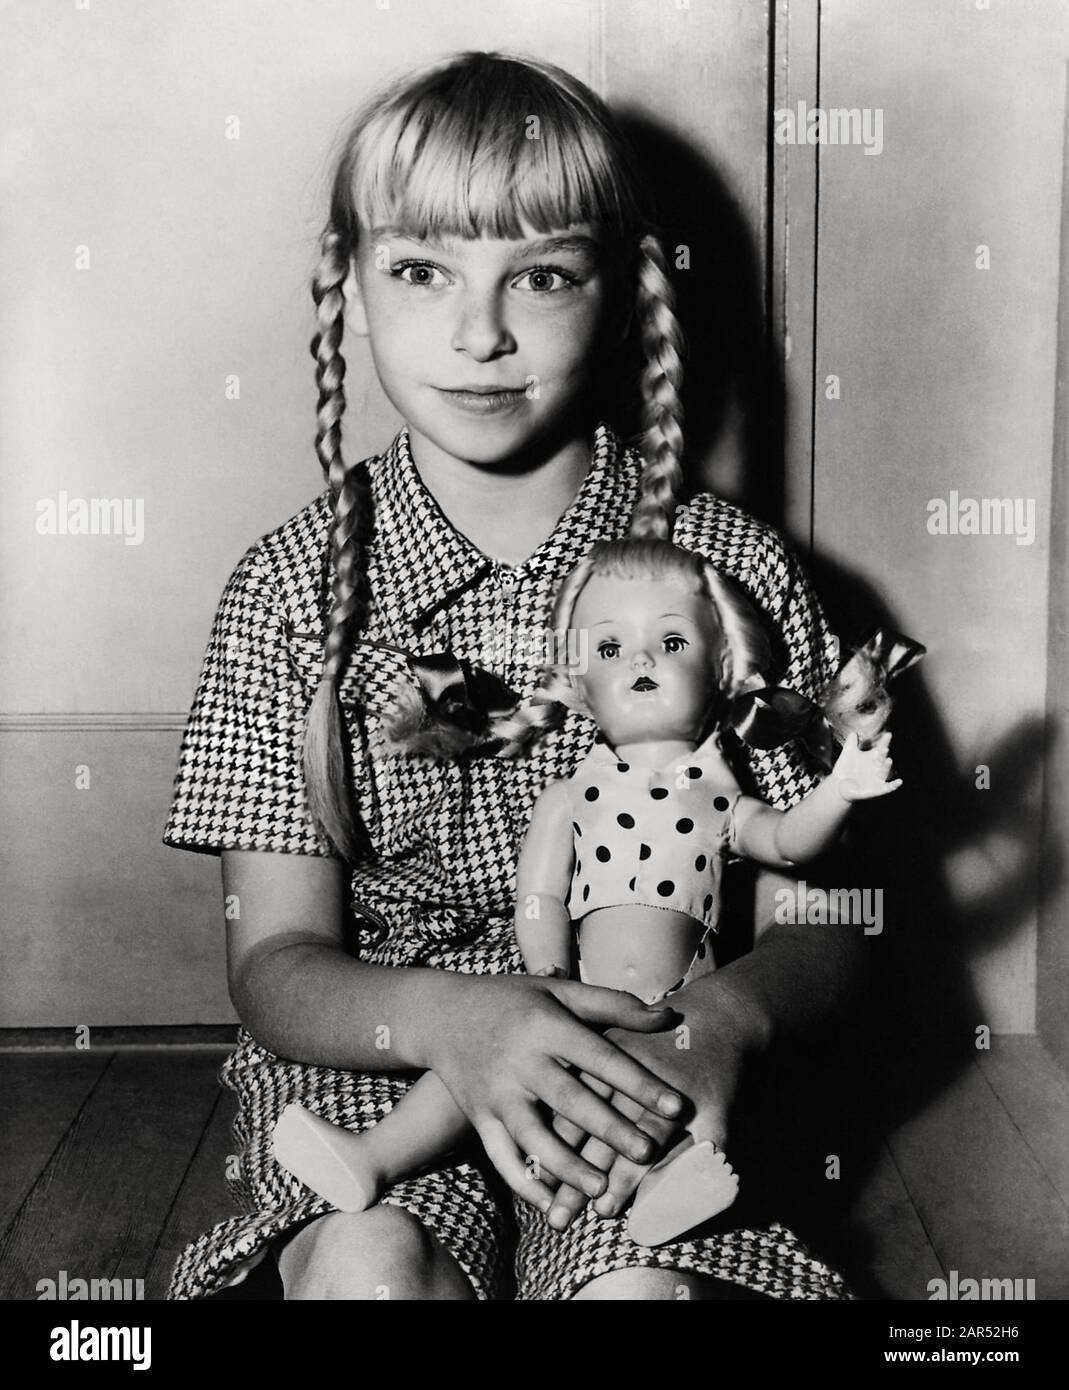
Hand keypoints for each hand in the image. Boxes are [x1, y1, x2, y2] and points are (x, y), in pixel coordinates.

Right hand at [424, 972, 684, 1211]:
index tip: (675, 1106)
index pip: (600, 1057)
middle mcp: (521, 1061)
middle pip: (570, 1100)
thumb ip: (615, 1005)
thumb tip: (670, 1017)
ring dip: (567, 1166)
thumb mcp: (561, 991)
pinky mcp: (479, 1118)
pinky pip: (502, 1157)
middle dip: (610, 1129)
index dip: (639, 1082)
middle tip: (647, 1152)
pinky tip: (553, 1204)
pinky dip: (525, 1184)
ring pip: (534, 1137)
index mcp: (547, 1026)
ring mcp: (497, 1093)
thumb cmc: (515, 1000)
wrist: (442, 1015)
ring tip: (601, 1188)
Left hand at [544, 975, 761, 1229]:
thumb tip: (539, 1132)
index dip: (552, 1147)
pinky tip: (664, 1200)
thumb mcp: (613, 1039)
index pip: (570, 1105)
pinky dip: (679, 1171)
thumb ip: (581, 1077)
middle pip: (601, 1128)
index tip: (535, 1188)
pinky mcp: (712, 1102)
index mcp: (606, 1053)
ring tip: (604, 1210)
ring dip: (624, 1176)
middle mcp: (638, 1069)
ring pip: (645, 1135)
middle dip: (579, 1177)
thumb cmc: (656, 1037)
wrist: (721, 1014)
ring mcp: (676, 1086)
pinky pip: (694, 1144)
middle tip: (559, 1219)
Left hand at [832, 731, 901, 800]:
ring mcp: (878, 779)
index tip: (888, 735)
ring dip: (887, 767)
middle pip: (882, 759)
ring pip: (884, 772)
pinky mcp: (876, 790)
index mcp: (873, 758)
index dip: (885, 742)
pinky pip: (887, 788)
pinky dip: (893, 786)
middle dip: (883, 754)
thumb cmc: (846, 770)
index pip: (881, 748)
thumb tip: (854, 733)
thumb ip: (851, 743)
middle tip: (884, 748)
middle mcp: (878, 768)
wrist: (840, 786)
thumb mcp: (848, 754)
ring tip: (888, 760)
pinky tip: (899, 781)